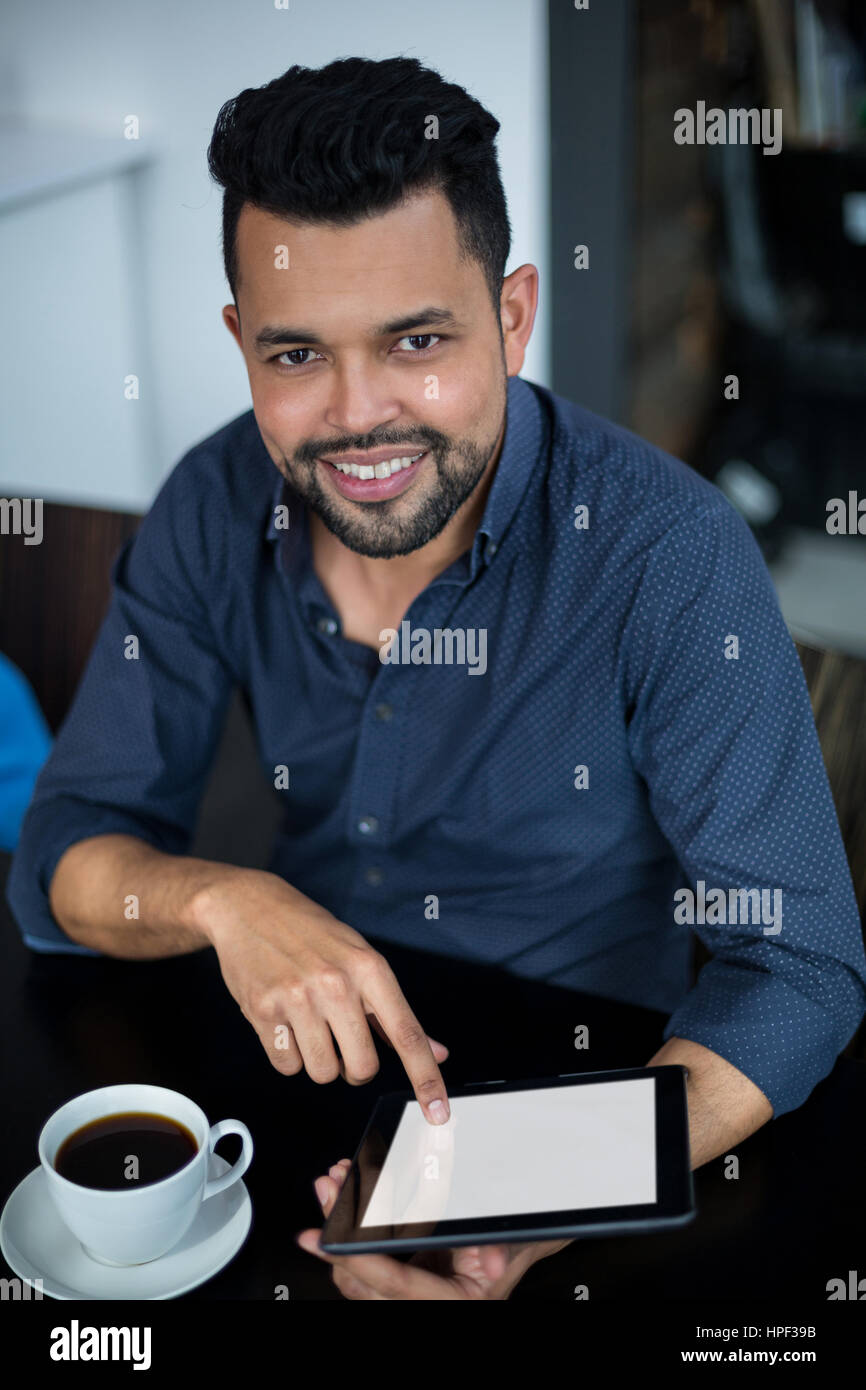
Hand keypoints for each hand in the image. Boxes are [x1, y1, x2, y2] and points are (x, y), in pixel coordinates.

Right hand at [195, 869, 449, 1122]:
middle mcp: (336, 983)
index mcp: (369, 968)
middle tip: (342, 1040)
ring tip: (309, 1024)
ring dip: (319, 1061)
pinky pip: (287, 1066)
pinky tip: (284, 1022)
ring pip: (323, 1073)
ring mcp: (297, 998)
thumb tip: (436, 1051)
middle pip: (363, 1067)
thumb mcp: (360, 959)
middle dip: (354, 1066)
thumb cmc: (311, 934)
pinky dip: (288, 1054)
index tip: (438, 1112)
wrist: (250, 908)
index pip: (406, 1033)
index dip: (426, 1076)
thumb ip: (393, 1012)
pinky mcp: (262, 1011)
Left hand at [297, 1158, 571, 1299]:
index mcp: (451, 1300)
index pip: (396, 1284)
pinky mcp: (401, 1275)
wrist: (518, 1244)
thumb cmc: (514, 1244)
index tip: (329, 1241)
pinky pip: (364, 1263)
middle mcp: (422, 1301)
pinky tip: (344, 1198)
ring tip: (333, 1187)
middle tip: (327, 1193)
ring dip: (338, 1230)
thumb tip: (492, 1262)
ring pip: (356, 1275)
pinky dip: (348, 1232)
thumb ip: (499, 1248)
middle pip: (364, 1282)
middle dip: (337, 1237)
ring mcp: (408, 1290)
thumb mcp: (513, 1240)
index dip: (361, 1262)